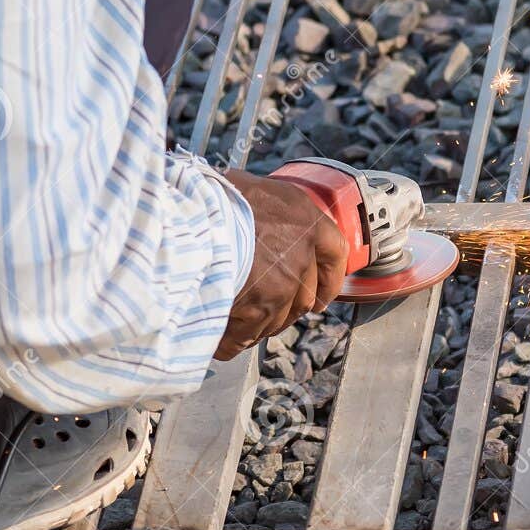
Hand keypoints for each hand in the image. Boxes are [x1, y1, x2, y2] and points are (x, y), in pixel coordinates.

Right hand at [214, 170, 348, 359]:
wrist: (194, 217)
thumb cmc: (214, 198)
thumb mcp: (249, 188)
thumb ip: (262, 208)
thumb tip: (250, 211)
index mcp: (305, 219)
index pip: (335, 253)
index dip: (330, 277)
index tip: (324, 292)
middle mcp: (301, 253)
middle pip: (306, 294)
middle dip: (290, 307)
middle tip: (274, 311)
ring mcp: (284, 283)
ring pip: (280, 318)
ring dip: (262, 325)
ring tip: (239, 325)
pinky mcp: (261, 307)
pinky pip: (249, 334)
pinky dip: (234, 340)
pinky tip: (221, 341)